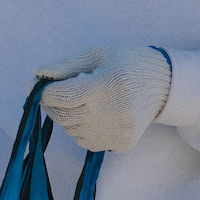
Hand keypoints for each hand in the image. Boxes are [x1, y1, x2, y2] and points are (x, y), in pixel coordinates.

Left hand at [36, 45, 171, 152]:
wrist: (164, 84)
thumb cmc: (125, 63)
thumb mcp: (96, 55)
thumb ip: (64, 67)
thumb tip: (35, 79)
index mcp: (106, 84)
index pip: (62, 96)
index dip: (44, 92)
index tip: (38, 86)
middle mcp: (113, 112)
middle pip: (63, 116)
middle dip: (54, 104)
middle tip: (60, 92)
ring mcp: (118, 131)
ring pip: (71, 131)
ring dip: (68, 116)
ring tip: (85, 100)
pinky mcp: (122, 144)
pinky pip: (86, 141)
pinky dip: (82, 129)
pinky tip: (96, 113)